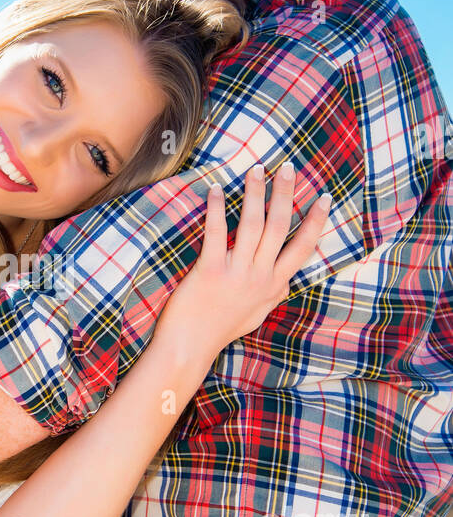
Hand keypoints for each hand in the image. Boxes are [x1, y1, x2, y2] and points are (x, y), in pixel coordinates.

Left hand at [152, 164, 329, 356]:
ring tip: (257, 168)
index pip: (303, 248)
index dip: (316, 222)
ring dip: (255, 193)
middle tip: (288, 168)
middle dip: (285, 194)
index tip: (326, 198)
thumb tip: (286, 281)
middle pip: (280, 227)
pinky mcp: (211, 271)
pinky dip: (216, 208)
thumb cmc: (220, 330)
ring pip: (252, 225)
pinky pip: (216, 233)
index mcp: (274, 286)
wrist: (190, 348)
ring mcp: (237, 273)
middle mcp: (260, 277)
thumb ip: (273, 294)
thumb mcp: (258, 315)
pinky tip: (215, 189)